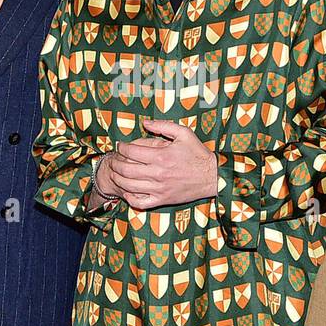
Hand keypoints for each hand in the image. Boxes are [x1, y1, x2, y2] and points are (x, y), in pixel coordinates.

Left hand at [102, 119, 217, 209]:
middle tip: (113, 159)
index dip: (122, 147)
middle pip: (126, 170)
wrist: (212, 176)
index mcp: (161, 156)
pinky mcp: (162, 199)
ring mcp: (159, 188)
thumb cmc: (198, 154)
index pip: (132, 151)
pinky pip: (140, 202)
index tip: (120, 145)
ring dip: (118, 179)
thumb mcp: (184, 133)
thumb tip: (145, 123)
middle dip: (115, 163)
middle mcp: (158, 174)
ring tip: (115, 172)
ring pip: (129, 186)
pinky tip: (127, 191)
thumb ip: (163, 126)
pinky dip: (130, 198)